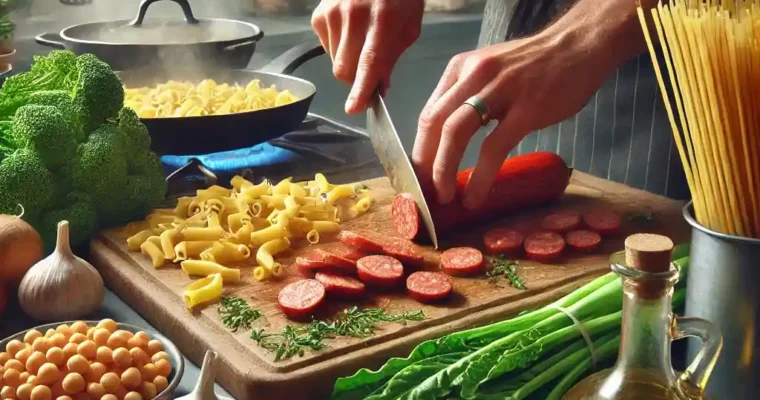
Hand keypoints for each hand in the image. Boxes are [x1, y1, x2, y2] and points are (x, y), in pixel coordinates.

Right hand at [311, 0, 423, 113]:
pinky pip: (326, 48)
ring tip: (362, 40)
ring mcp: (333, 13)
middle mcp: (354, 15)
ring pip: (335, 61)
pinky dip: (338, 47)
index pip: (368, 62)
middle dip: (356, 80)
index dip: (360, 88)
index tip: (353, 108)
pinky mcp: (320, 14)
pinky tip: (350, 30)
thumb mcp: (409, 25)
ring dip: (349, 62)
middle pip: (344, 69)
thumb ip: (393, 57)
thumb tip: (378, 86)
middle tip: (369, 74)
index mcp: (383, 19)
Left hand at [412, 31, 609, 208]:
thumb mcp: (491, 71)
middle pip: (434, 123)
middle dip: (424, 163)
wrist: (579, 45)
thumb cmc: (536, 65)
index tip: (419, 175)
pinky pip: (494, 147)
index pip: (429, 112)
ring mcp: (499, 90)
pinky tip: (475, 196)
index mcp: (460, 68)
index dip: (419, 148)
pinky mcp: (526, 109)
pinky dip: (480, 176)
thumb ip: (469, 97)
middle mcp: (473, 75)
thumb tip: (450, 140)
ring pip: (455, 133)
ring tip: (444, 196)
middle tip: (425, 192)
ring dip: (443, 170)